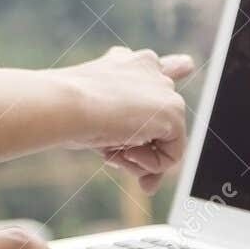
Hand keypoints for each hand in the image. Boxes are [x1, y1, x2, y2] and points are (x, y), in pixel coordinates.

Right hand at [62, 46, 192, 192]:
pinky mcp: (172, 110)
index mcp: (126, 61)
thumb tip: (149, 186)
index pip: (160, 65)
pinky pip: (172, 155)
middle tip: (115, 158)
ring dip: (140, 156)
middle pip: (167, 112)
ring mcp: (163, 88)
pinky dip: (149, 164)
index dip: (174, 67)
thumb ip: (126, 142)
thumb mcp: (97, 121)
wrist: (63, 103)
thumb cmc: (65, 109)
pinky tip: (124, 150)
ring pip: (165, 139)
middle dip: (146, 146)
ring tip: (112, 150)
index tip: (186, 65)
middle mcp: (149, 67)